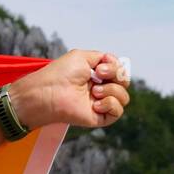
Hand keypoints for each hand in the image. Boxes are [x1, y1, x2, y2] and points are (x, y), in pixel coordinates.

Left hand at [9, 49, 130, 129]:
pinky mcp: (98, 117)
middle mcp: (99, 89)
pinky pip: (118, 112)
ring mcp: (99, 103)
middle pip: (124, 83)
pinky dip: (111, 105)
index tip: (100, 68)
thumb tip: (114, 62)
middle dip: (117, 76)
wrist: (48, 92)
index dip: (116, 68)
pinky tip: (96, 104)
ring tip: (93, 91)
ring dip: (112, 91)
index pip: (119, 72)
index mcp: (95, 75)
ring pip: (124, 97)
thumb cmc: (59, 74)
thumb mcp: (81, 56)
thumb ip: (101, 57)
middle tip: (98, 75)